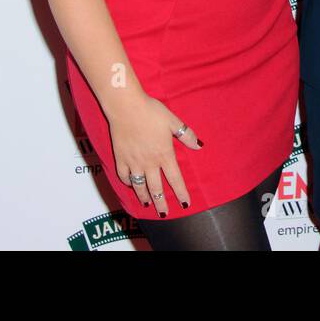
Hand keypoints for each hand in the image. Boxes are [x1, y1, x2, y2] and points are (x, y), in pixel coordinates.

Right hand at [107, 92, 202, 215]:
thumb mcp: (173, 121)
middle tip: (164, 213)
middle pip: (156, 188)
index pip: (175, 179)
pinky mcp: (120, 158)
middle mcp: (149, 162)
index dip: (181, 192)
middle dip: (161, 203)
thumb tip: (199, 146)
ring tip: (147, 204)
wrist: (126, 107)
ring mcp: (133, 162)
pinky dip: (127, 183)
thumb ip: (186, 135)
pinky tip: (131, 185)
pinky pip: (123, 176)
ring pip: (139, 185)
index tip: (185, 204)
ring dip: (144, 196)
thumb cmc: (151, 111)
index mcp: (164, 154)